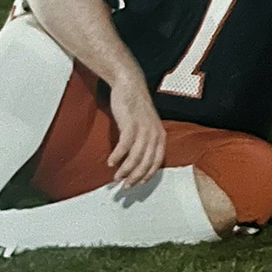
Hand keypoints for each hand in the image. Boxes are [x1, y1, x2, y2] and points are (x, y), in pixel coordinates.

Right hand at [106, 74, 165, 189]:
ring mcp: (143, 127)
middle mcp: (154, 132)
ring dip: (125, 169)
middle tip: (125, 186)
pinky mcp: (131, 122)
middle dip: (136, 177)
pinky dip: (118, 155)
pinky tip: (110, 162)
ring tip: (116, 178)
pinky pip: (125, 144)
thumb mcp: (146, 126)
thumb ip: (144, 142)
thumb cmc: (135, 108)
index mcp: (160, 134)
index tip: (138, 184)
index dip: (148, 174)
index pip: (157, 161)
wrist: (130, 85)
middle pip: (147, 161)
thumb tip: (137, 162)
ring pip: (136, 155)